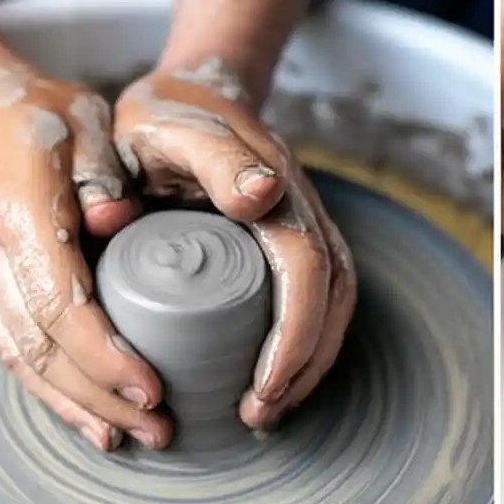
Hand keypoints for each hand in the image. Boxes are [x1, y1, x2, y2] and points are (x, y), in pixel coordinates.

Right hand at [0, 67, 170, 450]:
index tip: (154, 387)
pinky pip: (16, 352)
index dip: (106, 355)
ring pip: (25, 361)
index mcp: (21, 219)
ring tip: (135, 438)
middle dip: (102, 398)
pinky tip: (92, 420)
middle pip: (42, 350)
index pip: (60, 306)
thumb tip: (115, 219)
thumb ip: (102, 171)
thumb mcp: (85, 122)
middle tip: (161, 430)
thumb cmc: (49, 115)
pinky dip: (53, 392)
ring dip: (78, 407)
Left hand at [113, 59, 355, 427]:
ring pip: (336, 302)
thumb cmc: (167, 113)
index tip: (262, 387)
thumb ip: (212, 157)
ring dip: (311, 361)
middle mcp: (301, 208)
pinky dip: (306, 345)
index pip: (306, 269)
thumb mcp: (169, 125)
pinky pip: (320, 298)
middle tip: (260, 415)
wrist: (195, 88)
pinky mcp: (297, 240)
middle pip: (334, 296)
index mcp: (272, 186)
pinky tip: (275, 379)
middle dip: (305, 364)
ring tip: (269, 409)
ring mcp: (306, 223)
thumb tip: (260, 197)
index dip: (294, 334)